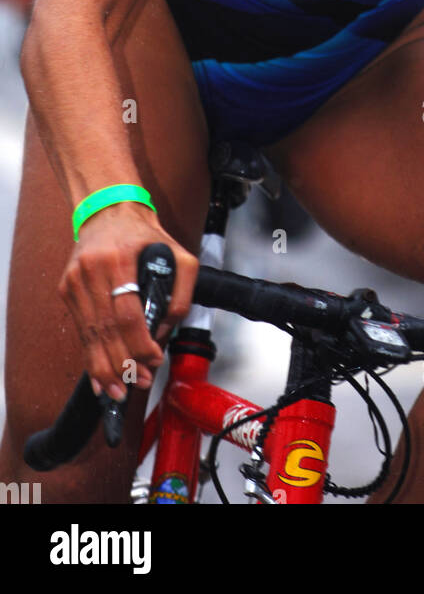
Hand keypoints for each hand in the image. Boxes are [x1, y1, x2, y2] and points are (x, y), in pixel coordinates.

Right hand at [59, 202, 198, 400]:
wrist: (108, 210)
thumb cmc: (143, 233)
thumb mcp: (178, 252)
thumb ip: (181, 291)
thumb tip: (164, 329)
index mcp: (118, 260)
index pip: (127, 314)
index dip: (139, 344)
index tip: (153, 360)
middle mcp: (91, 271)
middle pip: (105, 330)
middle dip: (124, 363)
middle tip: (140, 382)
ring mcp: (75, 281)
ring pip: (89, 336)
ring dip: (105, 368)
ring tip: (120, 390)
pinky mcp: (66, 289)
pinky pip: (80, 330)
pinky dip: (90, 356)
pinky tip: (100, 378)